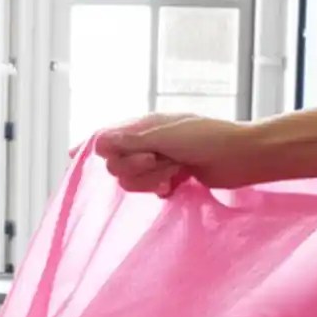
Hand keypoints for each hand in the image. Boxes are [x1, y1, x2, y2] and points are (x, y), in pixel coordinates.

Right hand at [90, 113, 261, 195]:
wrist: (244, 157)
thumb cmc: (211, 139)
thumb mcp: (168, 136)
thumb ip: (132, 140)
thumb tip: (99, 142)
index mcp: (144, 126)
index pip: (108, 136)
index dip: (91, 145)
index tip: (72, 156)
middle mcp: (147, 143)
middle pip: (115, 164)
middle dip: (134, 166)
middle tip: (158, 161)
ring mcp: (157, 162)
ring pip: (129, 180)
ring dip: (150, 179)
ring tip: (174, 172)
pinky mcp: (168, 179)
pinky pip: (147, 191)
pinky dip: (159, 189)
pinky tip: (175, 184)